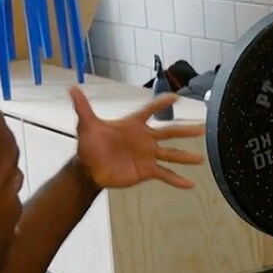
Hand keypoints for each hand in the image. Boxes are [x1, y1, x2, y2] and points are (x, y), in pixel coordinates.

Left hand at [69, 87, 204, 190]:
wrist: (89, 168)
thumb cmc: (89, 145)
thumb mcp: (86, 125)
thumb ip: (83, 107)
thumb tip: (71, 88)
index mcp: (133, 125)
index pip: (150, 111)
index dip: (161, 104)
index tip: (175, 97)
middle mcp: (144, 139)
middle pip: (169, 132)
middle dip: (185, 130)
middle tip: (202, 129)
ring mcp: (147, 155)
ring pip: (171, 154)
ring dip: (186, 157)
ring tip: (201, 160)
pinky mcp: (147, 171)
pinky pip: (165, 174)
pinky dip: (178, 180)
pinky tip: (190, 185)